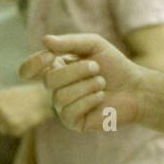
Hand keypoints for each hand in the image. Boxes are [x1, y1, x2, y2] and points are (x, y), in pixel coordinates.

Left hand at [0, 84, 50, 135]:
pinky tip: (25, 120)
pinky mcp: (14, 126)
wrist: (44, 98)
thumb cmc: (26, 97)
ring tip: (21, 116)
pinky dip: (18, 129)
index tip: (0, 117)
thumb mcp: (6, 95)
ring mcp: (5, 116)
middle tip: (14, 115)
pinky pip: (11, 133)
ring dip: (9, 126)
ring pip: (1, 129)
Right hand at [20, 33, 144, 132]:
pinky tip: (101, 98)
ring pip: (61, 96)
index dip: (33, 64)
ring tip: (102, 84)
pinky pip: (70, 111)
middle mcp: (55, 89)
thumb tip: (44, 41)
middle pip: (49, 80)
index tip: (49, 57)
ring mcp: (62, 107)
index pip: (28, 70)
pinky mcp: (73, 122)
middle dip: (76, 71)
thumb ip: (68, 42)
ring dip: (87, 86)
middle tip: (97, 68)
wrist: (135, 88)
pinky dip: (90, 100)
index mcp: (56, 68)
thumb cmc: (114, 65)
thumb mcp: (93, 45)